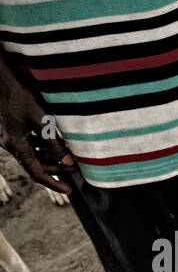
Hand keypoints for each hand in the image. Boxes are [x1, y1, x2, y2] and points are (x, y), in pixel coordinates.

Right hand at [0, 56, 73, 193]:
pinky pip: (27, 144)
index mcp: (15, 144)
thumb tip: (69, 162)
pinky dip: (42, 147)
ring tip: (70, 156)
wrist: (0, 79)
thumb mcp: (41, 119)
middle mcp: (9, 144)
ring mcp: (8, 137)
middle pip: (36, 165)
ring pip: (32, 155)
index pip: (36, 173)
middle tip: (76, 168)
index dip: (53, 184)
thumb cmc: (18, 94)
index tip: (68, 191)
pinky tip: (55, 142)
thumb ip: (54, 143)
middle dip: (57, 168)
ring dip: (50, 157)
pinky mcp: (9, 130)